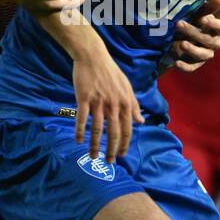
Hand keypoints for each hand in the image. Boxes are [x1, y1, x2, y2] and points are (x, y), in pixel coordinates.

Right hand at [73, 47, 142, 161]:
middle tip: (109, 162)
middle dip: (112, 150)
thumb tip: (141, 122)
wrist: (93, 57)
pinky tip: (78, 141)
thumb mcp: (127, 88)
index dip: (125, 144)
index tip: (121, 155)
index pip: (127, 129)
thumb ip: (134, 105)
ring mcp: (98, 102)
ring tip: (93, 156)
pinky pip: (82, 118)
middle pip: (113, 133)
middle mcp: (114, 104)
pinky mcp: (84, 98)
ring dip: (95, 145)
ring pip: (97, 129)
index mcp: (126, 103)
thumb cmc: (111, 72)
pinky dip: (80, 131)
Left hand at [161, 0, 219, 74]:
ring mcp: (205, 54)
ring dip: (192, 49)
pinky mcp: (195, 63)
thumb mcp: (197, 13)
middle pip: (209, 40)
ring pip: (203, 55)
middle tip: (179, 24)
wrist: (179, 36)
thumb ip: (208, 8)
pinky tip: (176, 63)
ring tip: (181, 43)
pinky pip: (192, 67)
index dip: (214, 24)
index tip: (203, 19)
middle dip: (194, 32)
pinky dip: (184, 66)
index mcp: (216, 29)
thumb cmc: (192, 22)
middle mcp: (213, 43)